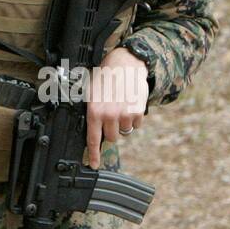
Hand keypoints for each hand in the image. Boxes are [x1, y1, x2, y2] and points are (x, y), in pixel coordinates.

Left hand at [86, 47, 148, 167]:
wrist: (125, 63)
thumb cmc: (105, 78)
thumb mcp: (91, 95)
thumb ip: (91, 114)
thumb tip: (91, 133)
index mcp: (94, 112)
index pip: (93, 140)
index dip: (93, 155)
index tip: (93, 165)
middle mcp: (109, 115)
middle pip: (111, 138)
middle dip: (111, 131)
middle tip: (111, 117)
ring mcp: (124, 114)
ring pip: (125, 132)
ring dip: (123, 124)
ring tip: (121, 108)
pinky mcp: (138, 111)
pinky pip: (137, 124)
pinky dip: (134, 118)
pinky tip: (130, 105)